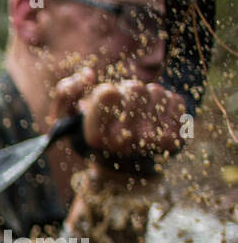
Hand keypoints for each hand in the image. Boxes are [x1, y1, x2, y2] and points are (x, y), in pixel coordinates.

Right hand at [55, 68, 187, 169]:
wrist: (124, 167)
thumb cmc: (97, 133)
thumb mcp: (66, 118)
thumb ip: (65, 92)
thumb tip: (88, 75)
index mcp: (95, 136)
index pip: (107, 93)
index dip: (107, 93)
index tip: (106, 107)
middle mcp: (123, 142)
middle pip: (135, 87)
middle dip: (129, 91)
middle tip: (124, 109)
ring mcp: (150, 141)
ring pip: (157, 91)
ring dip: (149, 98)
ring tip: (140, 115)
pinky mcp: (174, 139)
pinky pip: (177, 101)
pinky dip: (167, 105)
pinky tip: (156, 120)